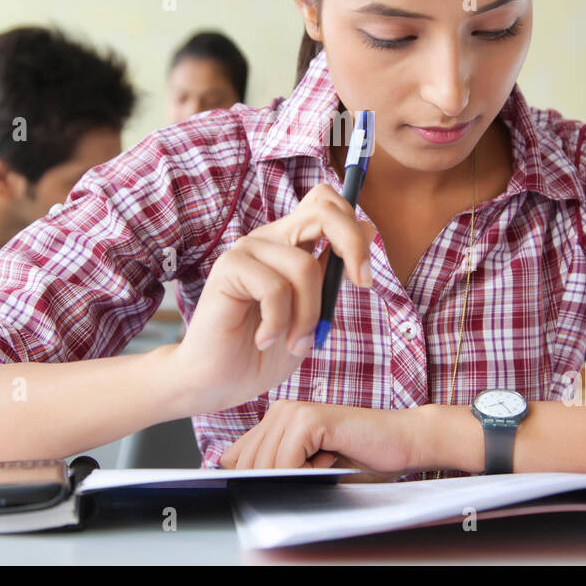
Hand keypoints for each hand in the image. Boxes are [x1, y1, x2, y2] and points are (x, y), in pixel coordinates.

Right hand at [172, 183, 378, 412]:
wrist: (216, 382)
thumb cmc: (264, 350)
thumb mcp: (311, 311)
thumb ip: (331, 274)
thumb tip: (369, 229)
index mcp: (291, 243)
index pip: (326, 203)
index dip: (355, 228)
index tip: (365, 277)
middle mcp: (270, 239)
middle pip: (323, 210)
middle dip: (353, 245)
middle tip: (363, 285)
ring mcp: (248, 250)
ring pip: (304, 266)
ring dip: (308, 316)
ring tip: (294, 344)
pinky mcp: (228, 268)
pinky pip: (274, 289)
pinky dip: (278, 324)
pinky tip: (264, 340)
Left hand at [219, 399, 420, 480]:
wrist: (402, 441)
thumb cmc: (361, 458)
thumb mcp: (307, 468)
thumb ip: (275, 470)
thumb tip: (237, 484)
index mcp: (275, 419)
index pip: (236, 457)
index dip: (252, 479)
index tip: (281, 485)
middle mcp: (279, 410)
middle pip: (248, 465)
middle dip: (276, 482)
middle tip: (314, 472)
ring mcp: (293, 412)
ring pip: (266, 466)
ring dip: (296, 478)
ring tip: (325, 463)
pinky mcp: (309, 420)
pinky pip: (286, 464)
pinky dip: (308, 475)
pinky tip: (330, 460)